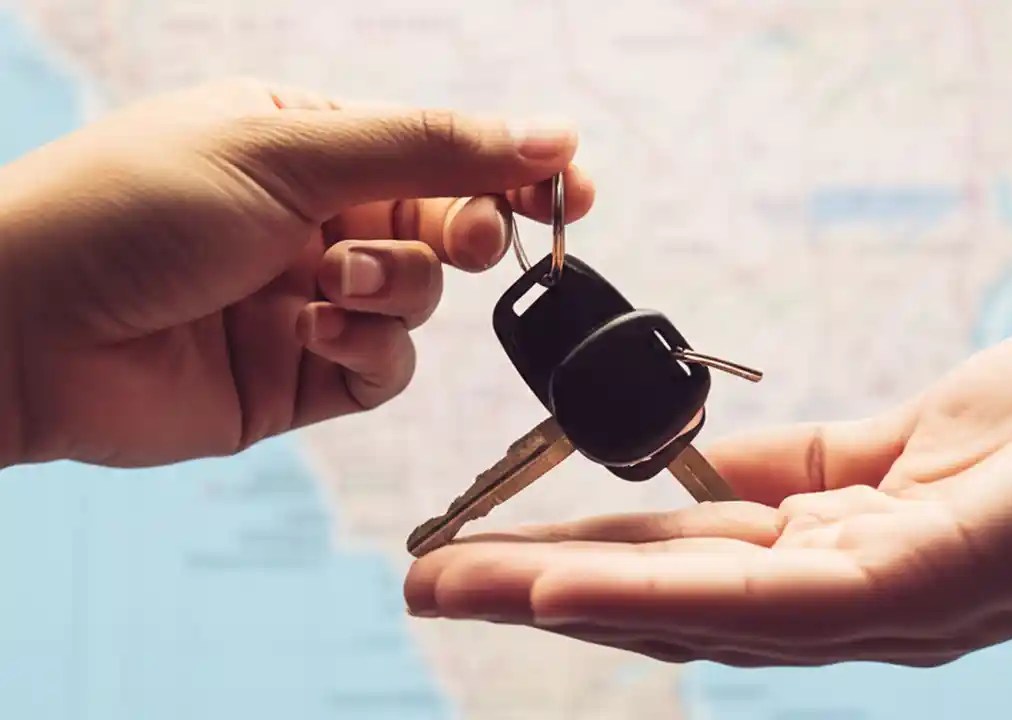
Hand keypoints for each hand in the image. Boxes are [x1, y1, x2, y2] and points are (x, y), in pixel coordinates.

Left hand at [0, 78, 592, 466]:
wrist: (19, 328)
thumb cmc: (132, 206)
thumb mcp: (289, 151)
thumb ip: (429, 150)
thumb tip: (550, 135)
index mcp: (308, 143)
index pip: (438, 150)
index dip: (510, 167)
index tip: (573, 184)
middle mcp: (315, 220)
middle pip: (444, 227)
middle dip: (469, 232)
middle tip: (478, 236)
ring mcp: (309, 300)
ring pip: (419, 300)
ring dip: (395, 291)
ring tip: (329, 283)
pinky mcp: (298, 378)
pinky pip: (383, 366)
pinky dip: (370, 350)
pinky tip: (316, 331)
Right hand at [403, 298, 1011, 666]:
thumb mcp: (909, 436)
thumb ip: (801, 468)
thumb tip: (697, 469)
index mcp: (847, 554)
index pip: (686, 563)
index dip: (575, 556)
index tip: (488, 545)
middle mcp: (854, 599)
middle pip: (669, 599)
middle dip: (536, 594)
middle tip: (425, 586)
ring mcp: (890, 599)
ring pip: (698, 607)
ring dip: (562, 599)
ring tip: (456, 588)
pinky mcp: (931, 578)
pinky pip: (776, 597)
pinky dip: (667, 597)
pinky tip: (569, 587)